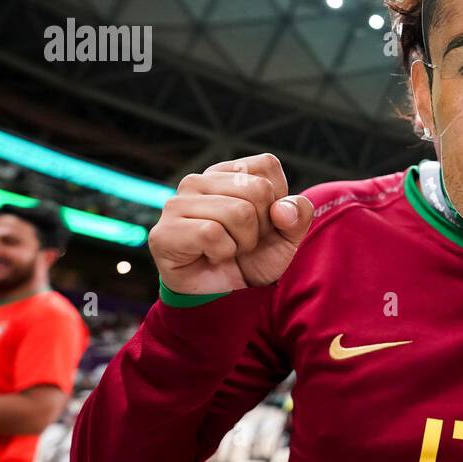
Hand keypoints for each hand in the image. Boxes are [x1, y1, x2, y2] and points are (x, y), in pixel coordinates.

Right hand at [149, 153, 312, 294]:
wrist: (228, 295)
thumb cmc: (253, 258)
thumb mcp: (287, 236)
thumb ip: (298, 214)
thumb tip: (283, 208)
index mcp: (227, 172)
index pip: (267, 165)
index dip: (276, 201)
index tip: (261, 222)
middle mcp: (198, 181)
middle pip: (257, 189)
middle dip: (261, 225)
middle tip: (244, 241)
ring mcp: (177, 203)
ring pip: (237, 212)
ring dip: (243, 242)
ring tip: (228, 249)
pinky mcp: (164, 231)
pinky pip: (212, 233)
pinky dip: (223, 252)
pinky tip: (212, 256)